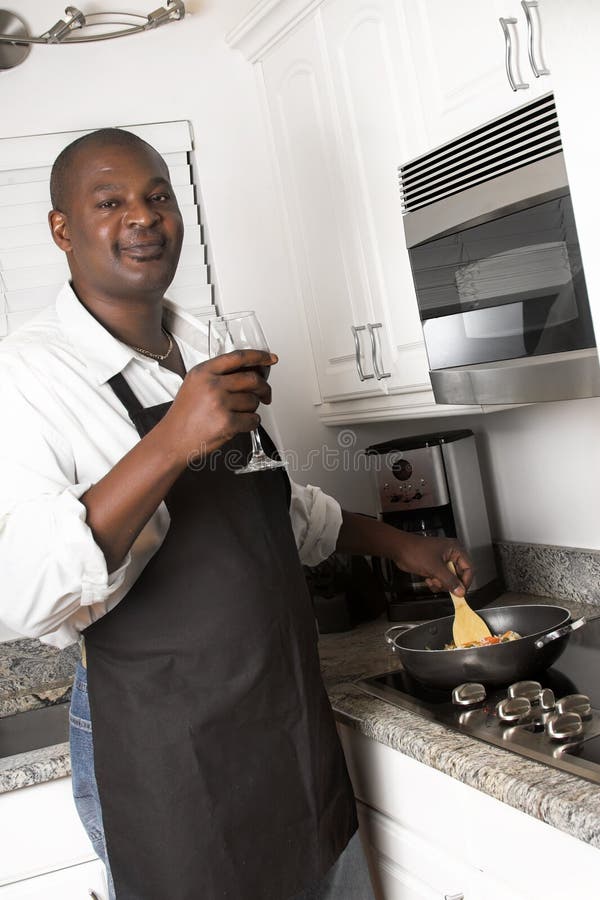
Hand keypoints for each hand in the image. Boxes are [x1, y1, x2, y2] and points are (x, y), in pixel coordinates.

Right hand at [159, 348, 277, 462]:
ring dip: (252, 409)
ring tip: (237, 414)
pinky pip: (253, 419)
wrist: (173, 439)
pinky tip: (238, 424)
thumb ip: (218, 375)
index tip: (270, 359)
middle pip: (252, 379)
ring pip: (253, 401)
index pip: (238, 357)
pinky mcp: (227, 422)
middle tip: (266, 395)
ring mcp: (220, 403)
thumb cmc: (184, 415)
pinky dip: (251, 423)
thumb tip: (248, 372)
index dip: (259, 356)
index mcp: (204, 372)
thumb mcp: (195, 385)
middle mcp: (212, 385)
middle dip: (264, 388)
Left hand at [391, 533, 472, 596]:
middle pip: (459, 575)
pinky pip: (441, 579)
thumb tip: (461, 591)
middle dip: (449, 583)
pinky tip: (428, 580)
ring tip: (432, 580)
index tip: (460, 592)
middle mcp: (451, 554)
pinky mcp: (435, 566)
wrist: (399, 549)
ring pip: (449, 579)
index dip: (465, 581)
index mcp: (455, 549)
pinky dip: (436, 583)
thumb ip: (450, 581)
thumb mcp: (435, 568)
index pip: (468, 568)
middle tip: (442, 585)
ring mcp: (442, 561)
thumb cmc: (415, 551)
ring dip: (441, 584)